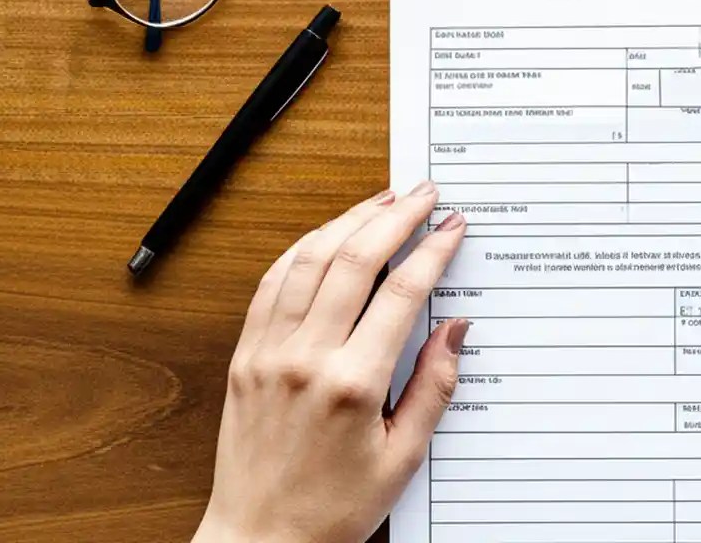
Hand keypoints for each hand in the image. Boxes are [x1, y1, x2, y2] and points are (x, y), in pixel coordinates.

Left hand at [193, 182, 467, 542]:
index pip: (401, 293)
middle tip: (424, 193)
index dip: (433, 250)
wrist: (259, 541)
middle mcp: (304, 358)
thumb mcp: (403, 458)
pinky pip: (272, 284)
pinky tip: (326, 236)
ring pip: (308, 259)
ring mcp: (267, 353)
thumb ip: (434, 387)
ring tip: (381, 201)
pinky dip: (302, 249)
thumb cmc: (333, 510)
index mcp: (352, 385)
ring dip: (348, 221)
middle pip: (353, 259)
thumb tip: (456, 329)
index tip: (453, 227)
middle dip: (395, 216)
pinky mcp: (244, 357)